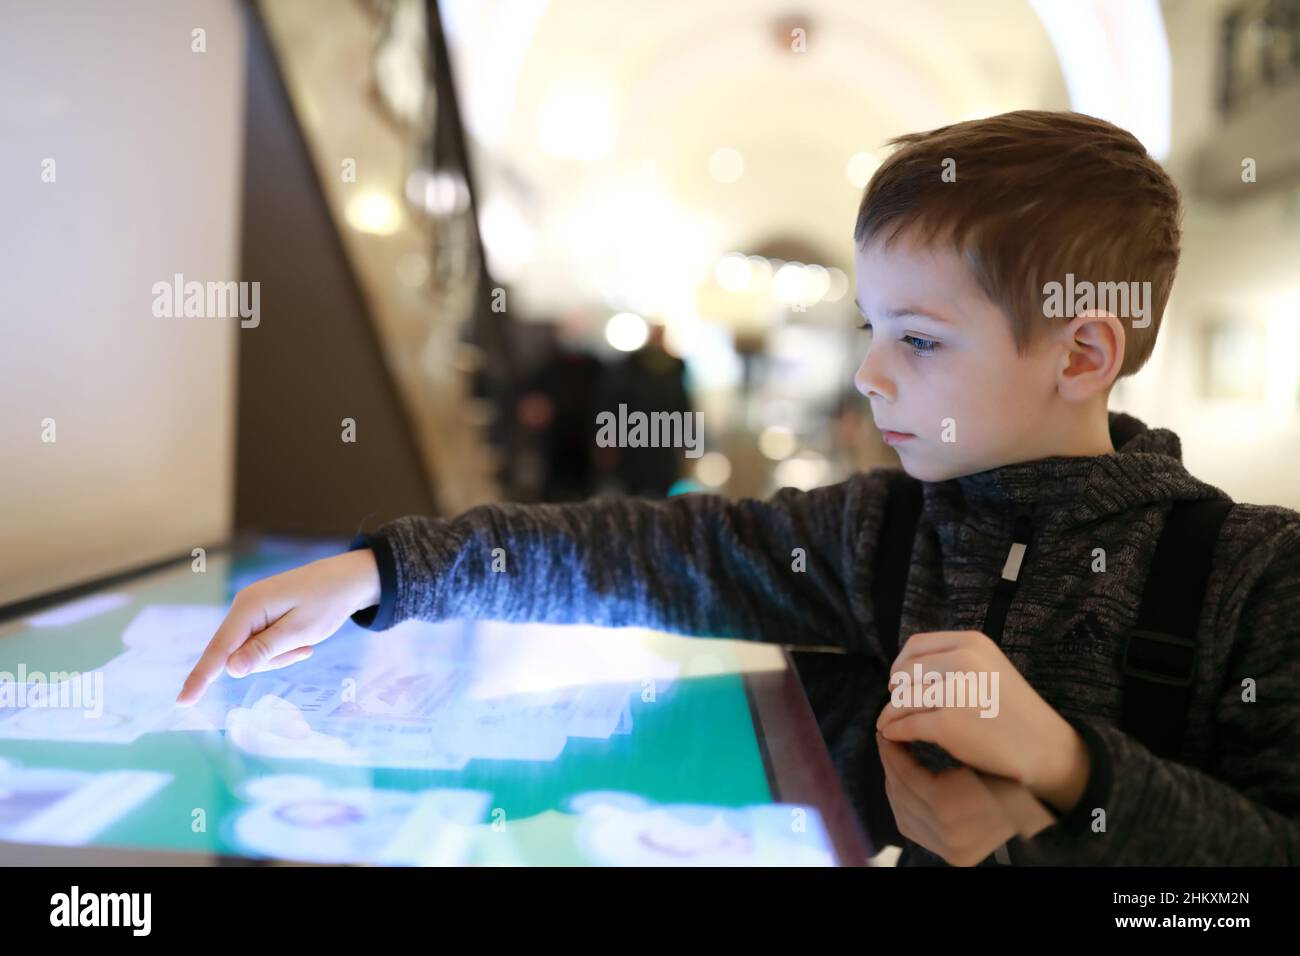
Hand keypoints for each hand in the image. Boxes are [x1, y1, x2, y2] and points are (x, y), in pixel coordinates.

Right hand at [175, 549, 380, 706]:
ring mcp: (252, 611)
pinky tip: (303, 639)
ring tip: (305, 640)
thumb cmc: (327, 602)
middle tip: (304, 648)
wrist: (348, 579)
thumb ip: (264, 651)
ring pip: (252, 653)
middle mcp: (244, 606)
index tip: (182, 702)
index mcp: (249, 607)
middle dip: (269, 661)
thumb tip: (230, 670)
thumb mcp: (299, 631)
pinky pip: (262, 645)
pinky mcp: (261, 616)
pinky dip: (282, 649)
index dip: (200, 677)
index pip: (218, 649)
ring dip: (279, 655)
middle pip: (238, 655)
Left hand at [876, 630, 1089, 812]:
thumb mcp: (989, 667)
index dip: (900, 663)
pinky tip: (892, 736)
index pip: (917, 645)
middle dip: (895, 690)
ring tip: (887, 723)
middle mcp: (963, 660)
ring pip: (903, 699)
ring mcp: (955, 692)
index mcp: (972, 643)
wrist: (1045, 747)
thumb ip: (953, 661)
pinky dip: (895, 731)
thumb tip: (904, 670)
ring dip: (890, 713)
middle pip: (905, 672)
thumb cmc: (1014, 711)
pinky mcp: (949, 724)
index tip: (896, 680)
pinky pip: (907, 725)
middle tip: (894, 704)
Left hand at [878, 734, 1056, 865]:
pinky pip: (910, 827)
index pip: (906, 776)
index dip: (892, 752)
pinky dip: (902, 804)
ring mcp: (948, 848)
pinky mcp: (951, 855)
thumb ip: (937, 748)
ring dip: (893, 783)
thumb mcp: (974, 755)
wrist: (1038, 811)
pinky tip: (904, 785)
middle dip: (889, 765)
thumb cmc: (1007, 772)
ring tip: (894, 760)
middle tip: (886, 741)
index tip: (886, 732)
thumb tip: (896, 730)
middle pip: (900, 794)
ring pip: (901, 811)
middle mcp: (947, 833)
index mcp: (950, 806)